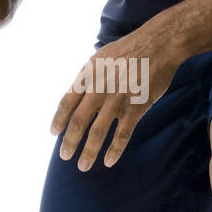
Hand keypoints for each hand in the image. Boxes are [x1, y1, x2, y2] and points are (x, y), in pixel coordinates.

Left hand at [50, 30, 179, 170]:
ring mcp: (118, 99)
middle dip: (70, 141)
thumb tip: (76, 94)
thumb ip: (88, 77)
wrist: (158, 45)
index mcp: (89, 75)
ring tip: (82, 166)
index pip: (67, 101)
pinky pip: (123, 133)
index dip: (59, 119)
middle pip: (79, 120)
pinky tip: (109, 161)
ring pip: (98, 131)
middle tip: (64, 156)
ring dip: (88, 151)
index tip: (53, 133)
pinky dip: (115, 149)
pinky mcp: (136, 107)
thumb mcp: (100, 57)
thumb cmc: (129, 50)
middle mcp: (100, 88)